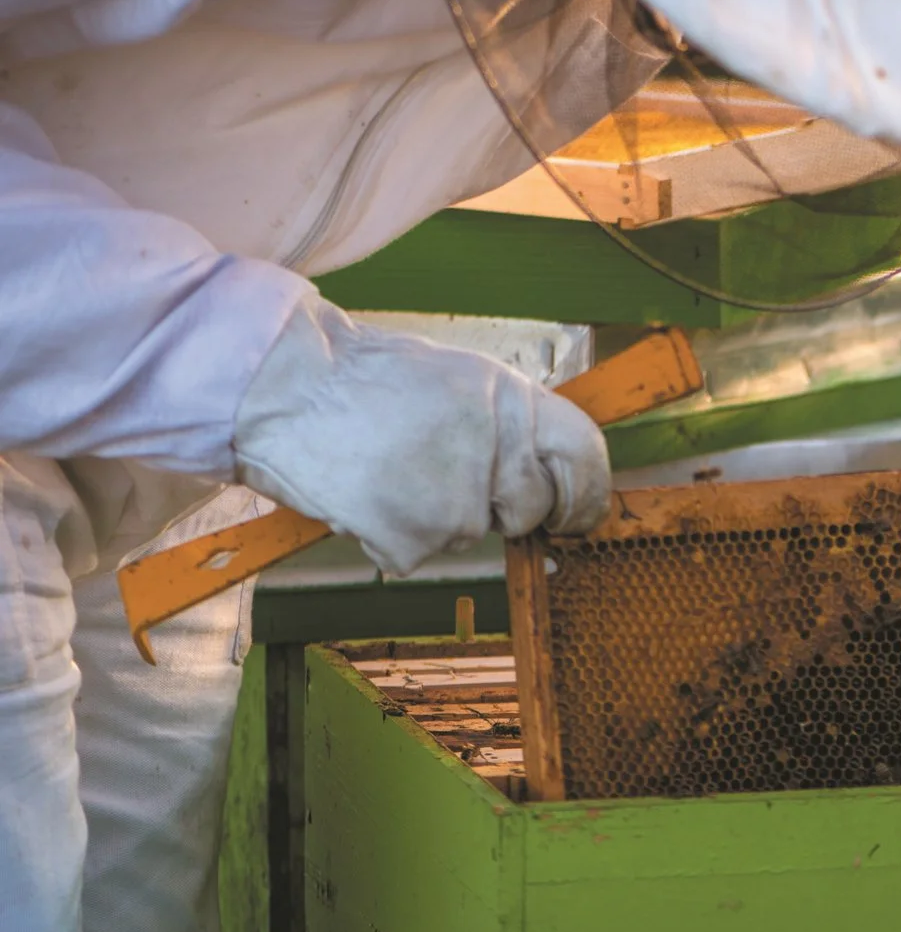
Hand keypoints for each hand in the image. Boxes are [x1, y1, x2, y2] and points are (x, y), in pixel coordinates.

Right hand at [232, 301, 610, 575]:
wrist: (283, 388)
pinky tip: (362, 492)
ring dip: (433, 516)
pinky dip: (389, 536)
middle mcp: (495, 448)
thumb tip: (544, 469)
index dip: (587, 493)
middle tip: (451, 487)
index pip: (586, 454)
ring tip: (389, 468)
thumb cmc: (365, 380)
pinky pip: (415, 552)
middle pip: (529, 507)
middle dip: (502, 509)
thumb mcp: (456, 379)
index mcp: (511, 399)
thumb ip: (506, 422)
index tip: (575, 515)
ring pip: (467, 531)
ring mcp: (456, 497)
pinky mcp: (413, 536)